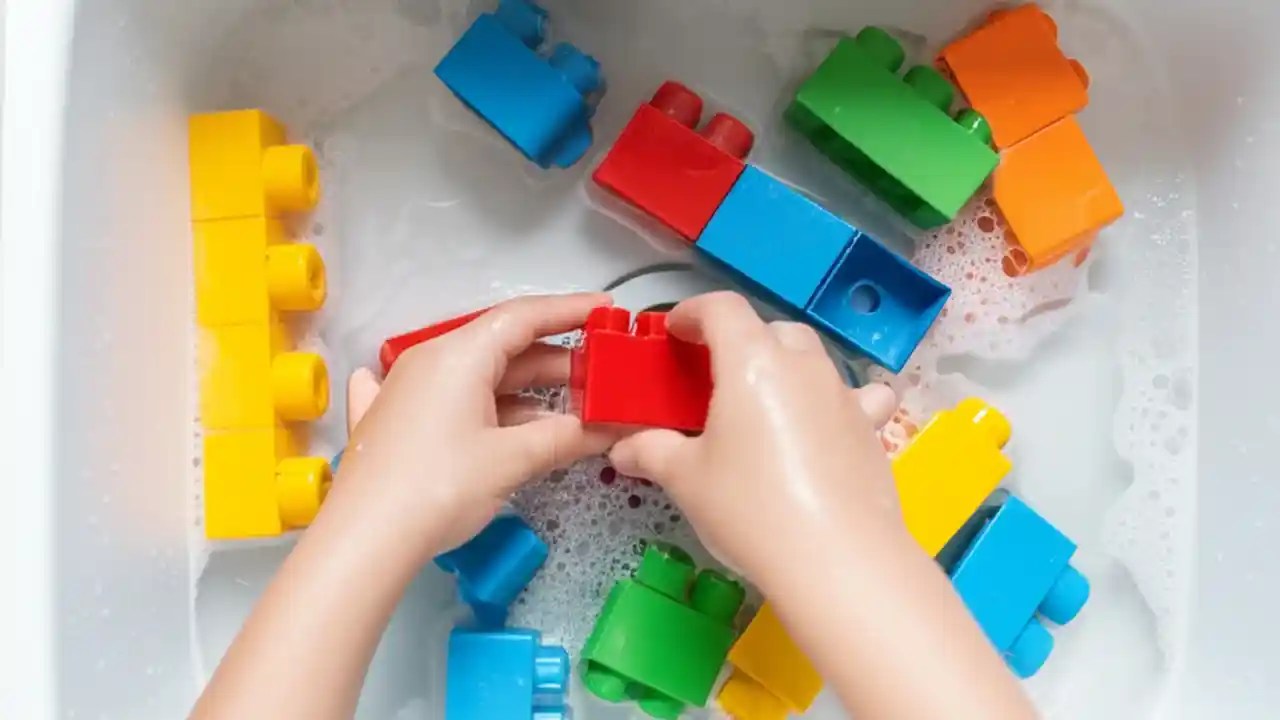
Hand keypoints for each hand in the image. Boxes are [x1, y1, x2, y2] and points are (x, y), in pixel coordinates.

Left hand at [323, 293, 616, 560]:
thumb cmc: (440, 487)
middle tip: (600, 378)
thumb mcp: (513, 460)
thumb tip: (611, 429)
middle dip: (554, 362)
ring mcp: (403, 391)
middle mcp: (429, 361)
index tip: (606, 310)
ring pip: (475, 377)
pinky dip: (469, 403)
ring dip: (521, 391)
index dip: (569, 311)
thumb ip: (566, 437)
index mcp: (459, 355)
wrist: (364, 540)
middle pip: (502, 348)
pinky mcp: (387, 424)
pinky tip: (463, 401)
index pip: (523, 316)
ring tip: (566, 410)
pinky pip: (436, 399)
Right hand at [608, 292, 901, 587]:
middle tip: (712, 379)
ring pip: (810, 358)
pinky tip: (831, 420)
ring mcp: (842, 393)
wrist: (837, 560)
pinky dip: (839, 399)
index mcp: (752, 361)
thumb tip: (624, 449)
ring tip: (763, 403)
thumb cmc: (751, 508)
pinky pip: (856, 395)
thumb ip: (651, 451)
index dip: (692, 312)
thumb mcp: (686, 479)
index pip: (720, 309)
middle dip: (739, 342)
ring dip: (784, 367)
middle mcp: (802, 364)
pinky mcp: (870, 427)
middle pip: (769, 330)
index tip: (674, 332)